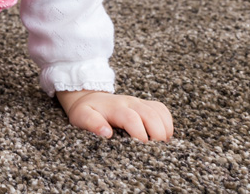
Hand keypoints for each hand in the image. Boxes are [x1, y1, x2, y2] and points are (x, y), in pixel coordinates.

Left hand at [57, 90, 173, 141]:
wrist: (89, 98)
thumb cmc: (86, 111)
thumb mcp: (82, 117)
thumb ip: (92, 124)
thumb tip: (106, 133)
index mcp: (115, 108)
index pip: (132, 118)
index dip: (140, 134)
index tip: (142, 148)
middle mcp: (130, 103)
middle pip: (152, 115)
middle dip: (158, 134)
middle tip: (156, 151)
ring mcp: (139, 103)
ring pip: (160, 112)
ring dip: (165, 129)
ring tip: (161, 145)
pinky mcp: (145, 105)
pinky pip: (162, 110)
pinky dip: (167, 123)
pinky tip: (163, 136)